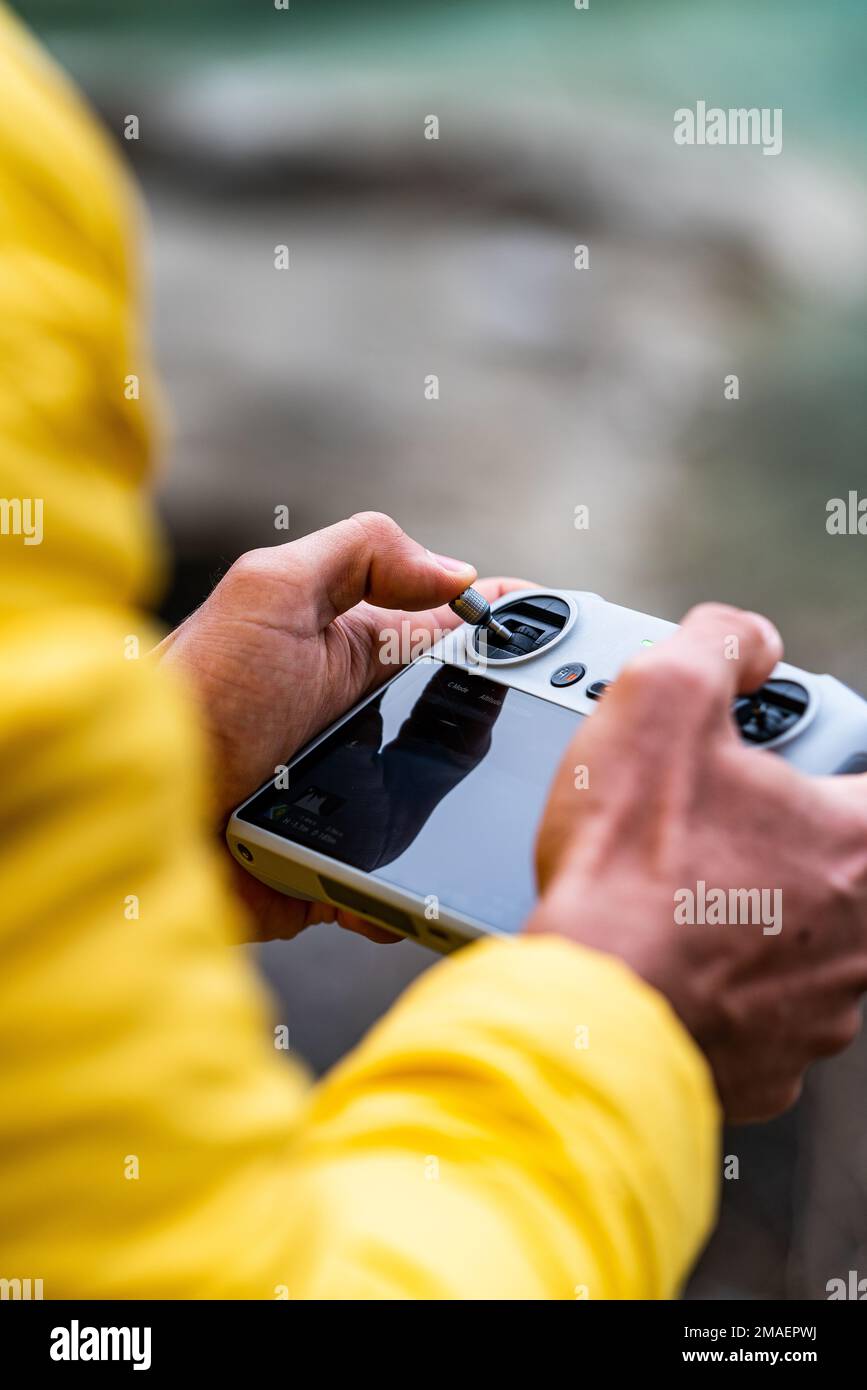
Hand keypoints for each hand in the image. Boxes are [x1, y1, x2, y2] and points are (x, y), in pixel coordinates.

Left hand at [157, 511, 529, 940]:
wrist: (136, 812)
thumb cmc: (197, 693)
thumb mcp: (269, 590)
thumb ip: (362, 556)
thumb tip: (461, 577)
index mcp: (356, 652)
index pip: (454, 636)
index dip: (510, 635)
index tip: (570, 641)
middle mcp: (364, 723)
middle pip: (467, 726)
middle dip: (514, 737)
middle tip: (557, 749)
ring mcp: (355, 797)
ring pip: (447, 809)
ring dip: (476, 818)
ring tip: (511, 828)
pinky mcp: (340, 866)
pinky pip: (402, 880)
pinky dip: (418, 889)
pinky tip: (429, 891)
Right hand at [528, 603, 866, 1120]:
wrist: (590, 1001)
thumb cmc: (629, 868)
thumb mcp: (662, 697)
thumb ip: (720, 643)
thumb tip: (749, 642)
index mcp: (858, 843)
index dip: (839, 761)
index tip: (804, 767)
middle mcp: (861, 934)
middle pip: (843, 863)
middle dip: (787, 836)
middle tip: (720, 820)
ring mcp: (823, 1007)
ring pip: (806, 941)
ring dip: (758, 912)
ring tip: (682, 888)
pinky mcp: (775, 1063)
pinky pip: (763, 1011)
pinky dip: (725, 984)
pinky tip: (674, 958)